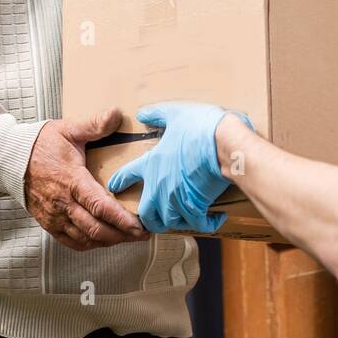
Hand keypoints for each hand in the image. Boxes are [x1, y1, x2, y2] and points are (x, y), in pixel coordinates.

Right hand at [23, 109, 151, 250]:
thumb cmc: (41, 144)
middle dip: (123, 235)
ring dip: (109, 241)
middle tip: (142, 234)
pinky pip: (72, 242)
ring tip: (129, 237)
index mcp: (71, 180)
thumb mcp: (69, 129)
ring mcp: (55, 216)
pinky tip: (104, 240)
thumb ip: (94, 124)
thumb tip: (117, 114)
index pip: (100, 206)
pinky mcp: (49, 224)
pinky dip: (91, 244)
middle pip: (96, 229)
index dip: (122, 219)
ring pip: (86, 238)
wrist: (11, 159)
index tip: (140, 226)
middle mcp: (63, 203)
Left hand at [106, 101, 253, 234]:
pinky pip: (198, 224)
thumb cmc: (199, 127)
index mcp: (151, 164)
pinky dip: (206, 224)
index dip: (119, 181)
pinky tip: (215, 219)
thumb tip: (143, 113)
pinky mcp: (196, 208)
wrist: (222, 143)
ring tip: (180, 219)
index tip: (114, 187)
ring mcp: (176, 200)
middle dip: (147, 218)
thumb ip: (157, 114)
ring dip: (174, 222)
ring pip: (167, 223)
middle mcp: (159, 186)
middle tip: (152, 217)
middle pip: (145, 213)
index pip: (127, 175)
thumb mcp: (175, 113)